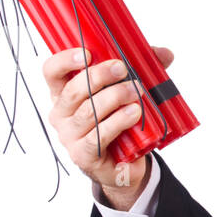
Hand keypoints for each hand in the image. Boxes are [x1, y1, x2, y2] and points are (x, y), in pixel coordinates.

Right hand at [44, 45, 174, 199]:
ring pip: (88, 112)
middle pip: (73, 91)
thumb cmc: (118, 121)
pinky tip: (134, 113)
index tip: (88, 52)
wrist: (123, 163)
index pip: (51, 72)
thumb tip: (165, 54)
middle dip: (99, 76)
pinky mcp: (83, 155)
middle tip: (122, 69)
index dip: (64, 60)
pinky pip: (98, 136)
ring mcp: (70, 136)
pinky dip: (118, 122)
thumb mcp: (126, 91)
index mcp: (64, 93)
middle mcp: (61, 114)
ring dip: (114, 97)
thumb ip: (141, 69)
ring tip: (136, 90)